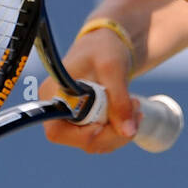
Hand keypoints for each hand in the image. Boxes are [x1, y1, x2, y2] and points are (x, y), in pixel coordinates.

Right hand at [38, 33, 141, 153]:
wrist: (106, 44)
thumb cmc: (104, 48)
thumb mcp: (112, 68)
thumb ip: (119, 99)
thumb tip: (129, 132)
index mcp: (52, 95)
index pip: (57, 131)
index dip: (83, 135)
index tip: (107, 122)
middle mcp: (57, 110)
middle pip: (80, 140)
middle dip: (112, 132)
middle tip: (135, 110)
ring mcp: (72, 118)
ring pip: (95, 142)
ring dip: (120, 132)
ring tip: (135, 106)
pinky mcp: (86, 122)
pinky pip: (102, 138)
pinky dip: (120, 130)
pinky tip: (131, 111)